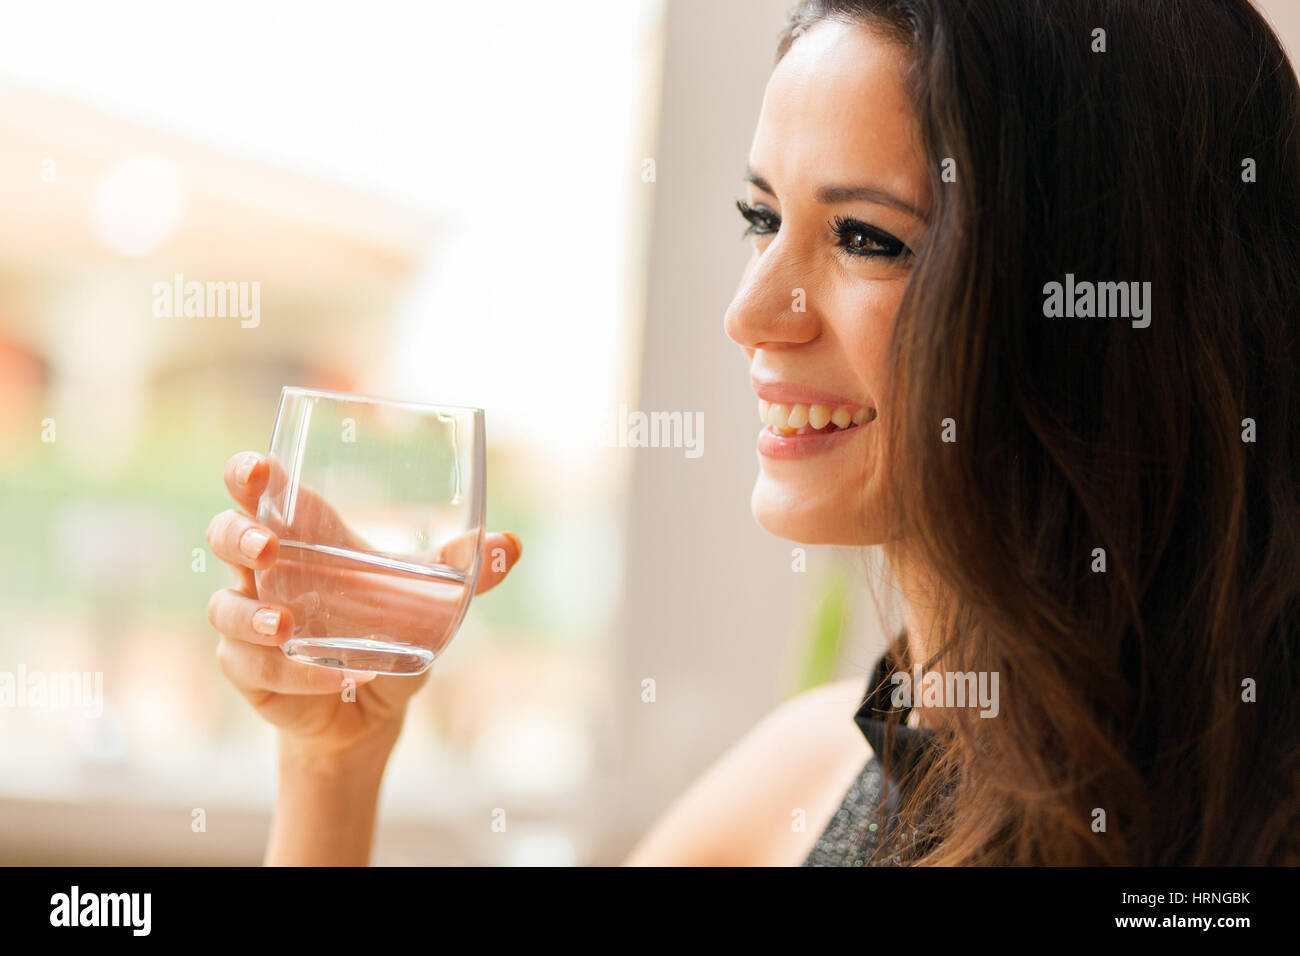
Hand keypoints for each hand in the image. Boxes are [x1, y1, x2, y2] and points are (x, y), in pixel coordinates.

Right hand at [207, 450, 521, 762]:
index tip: (258, 469)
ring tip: (288, 627)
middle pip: (223, 535)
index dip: (248, 474)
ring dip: (251, 616)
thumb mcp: (431, 599)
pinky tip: (335, 679)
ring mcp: (249, 622)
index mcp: (303, 536)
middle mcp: (266, 573)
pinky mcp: (248, 671)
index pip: (258, 491)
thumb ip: (467, 570)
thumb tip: (512, 545)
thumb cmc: (389, 629)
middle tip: (270, 548)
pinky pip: (253, 667)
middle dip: (238, 536)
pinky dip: (292, 674)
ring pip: (222, 607)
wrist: (372, 706)